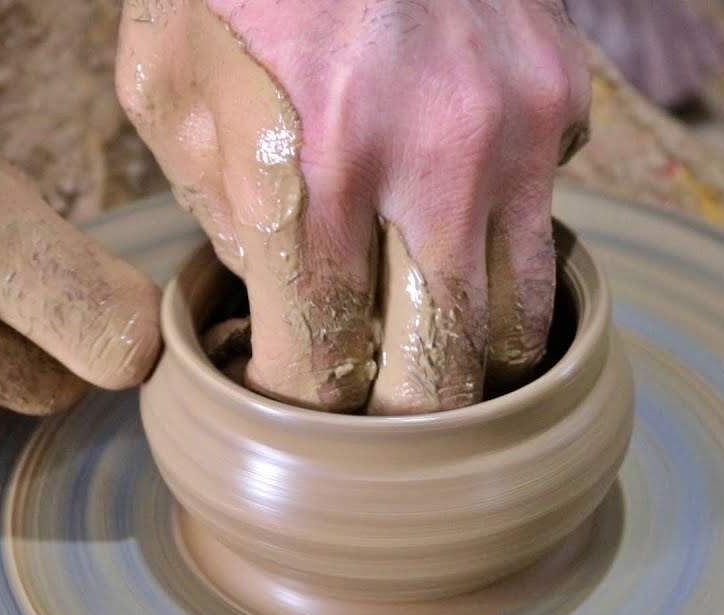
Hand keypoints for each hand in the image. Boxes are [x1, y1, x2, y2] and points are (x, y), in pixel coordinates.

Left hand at [117, 0, 589, 413]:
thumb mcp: (163, 85)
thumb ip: (211, 216)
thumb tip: (273, 301)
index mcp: (307, 171)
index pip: (325, 368)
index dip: (304, 409)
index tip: (292, 397)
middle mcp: (427, 166)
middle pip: (441, 379)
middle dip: (398, 419)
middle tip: (367, 411)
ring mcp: (512, 133)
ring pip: (520, 323)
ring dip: (472, 356)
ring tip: (428, 344)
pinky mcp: (561, 99)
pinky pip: (548, 218)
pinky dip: (506, 240)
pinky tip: (458, 212)